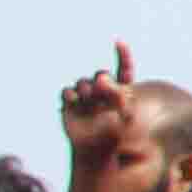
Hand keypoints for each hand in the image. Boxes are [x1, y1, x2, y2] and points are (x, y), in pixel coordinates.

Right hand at [59, 41, 158, 181]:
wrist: (94, 148)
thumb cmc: (113, 134)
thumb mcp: (123, 115)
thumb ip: (118, 95)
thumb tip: (103, 78)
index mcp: (121, 92)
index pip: (124, 69)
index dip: (123, 55)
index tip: (119, 42)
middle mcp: (104, 91)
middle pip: (101, 74)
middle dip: (102, 81)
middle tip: (100, 92)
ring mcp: (87, 96)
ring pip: (83, 81)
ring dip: (86, 91)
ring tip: (88, 104)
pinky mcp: (71, 102)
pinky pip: (67, 90)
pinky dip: (70, 96)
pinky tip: (74, 104)